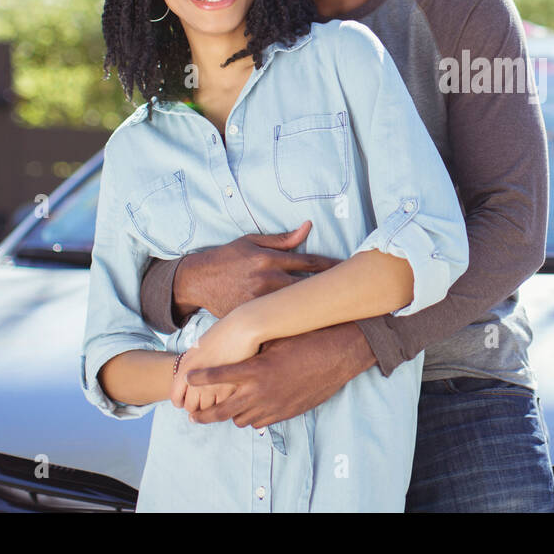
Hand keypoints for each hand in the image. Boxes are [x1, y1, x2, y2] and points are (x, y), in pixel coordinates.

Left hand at [170, 314, 259, 413]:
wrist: (242, 328)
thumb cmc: (222, 334)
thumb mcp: (198, 347)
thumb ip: (190, 365)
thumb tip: (187, 379)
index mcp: (185, 369)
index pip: (176, 398)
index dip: (181, 402)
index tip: (187, 401)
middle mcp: (196, 380)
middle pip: (191, 407)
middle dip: (196, 407)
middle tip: (203, 403)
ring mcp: (212, 386)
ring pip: (208, 409)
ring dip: (211, 408)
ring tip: (218, 401)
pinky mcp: (230, 389)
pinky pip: (224, 406)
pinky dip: (226, 405)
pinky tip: (230, 397)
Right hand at [174, 221, 340, 323]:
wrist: (197, 281)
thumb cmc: (226, 257)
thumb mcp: (251, 241)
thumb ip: (282, 239)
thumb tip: (308, 227)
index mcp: (269, 258)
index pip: (310, 263)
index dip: (333, 267)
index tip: (350, 270)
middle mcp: (267, 279)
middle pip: (309, 287)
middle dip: (331, 290)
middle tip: (356, 293)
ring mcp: (260, 300)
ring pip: (297, 307)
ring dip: (318, 308)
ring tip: (342, 311)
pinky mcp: (252, 316)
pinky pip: (279, 320)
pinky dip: (296, 322)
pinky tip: (314, 326)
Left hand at [186, 322, 375, 427]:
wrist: (339, 354)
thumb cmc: (308, 339)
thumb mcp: (276, 338)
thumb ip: (253, 348)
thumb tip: (232, 344)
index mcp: (256, 369)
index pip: (217, 377)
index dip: (198, 378)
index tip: (188, 378)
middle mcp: (261, 391)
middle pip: (222, 411)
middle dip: (203, 414)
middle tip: (192, 414)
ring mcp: (274, 406)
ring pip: (240, 419)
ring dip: (229, 414)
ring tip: (222, 409)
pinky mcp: (286, 413)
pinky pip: (260, 423)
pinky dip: (250, 417)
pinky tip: (249, 410)